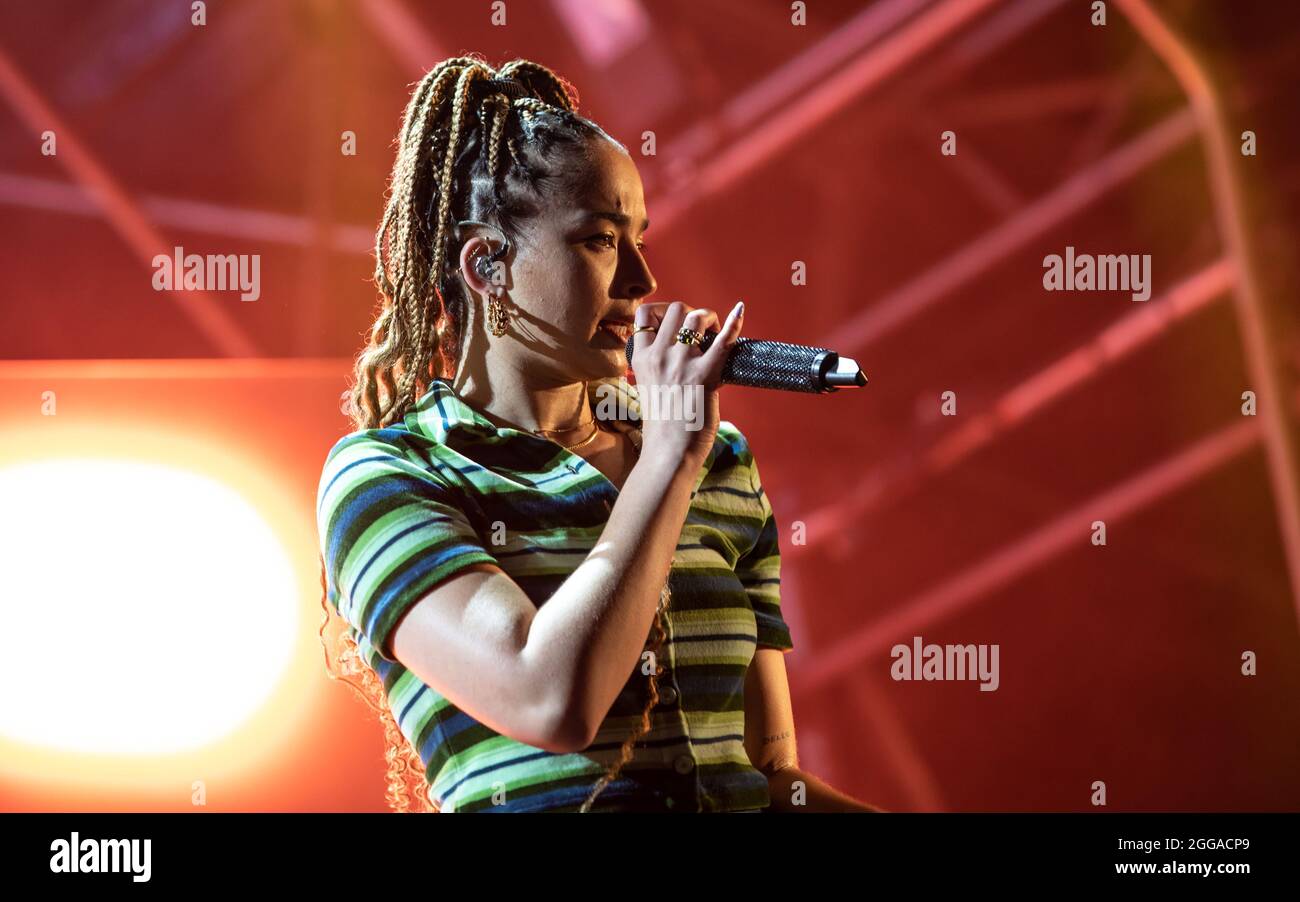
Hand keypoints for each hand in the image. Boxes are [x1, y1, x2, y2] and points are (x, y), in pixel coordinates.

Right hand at [629, 300, 744, 470]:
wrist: (669, 451)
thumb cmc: (663, 425)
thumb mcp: (648, 388)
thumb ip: (657, 367)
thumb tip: (678, 350)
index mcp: (642, 359)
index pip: (644, 314)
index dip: (662, 311)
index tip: (674, 323)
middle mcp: (659, 356)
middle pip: (675, 309)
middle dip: (691, 313)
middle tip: (701, 330)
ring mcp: (681, 364)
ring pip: (696, 318)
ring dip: (710, 319)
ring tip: (716, 332)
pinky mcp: (705, 375)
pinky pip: (723, 340)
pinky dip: (734, 322)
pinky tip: (740, 311)